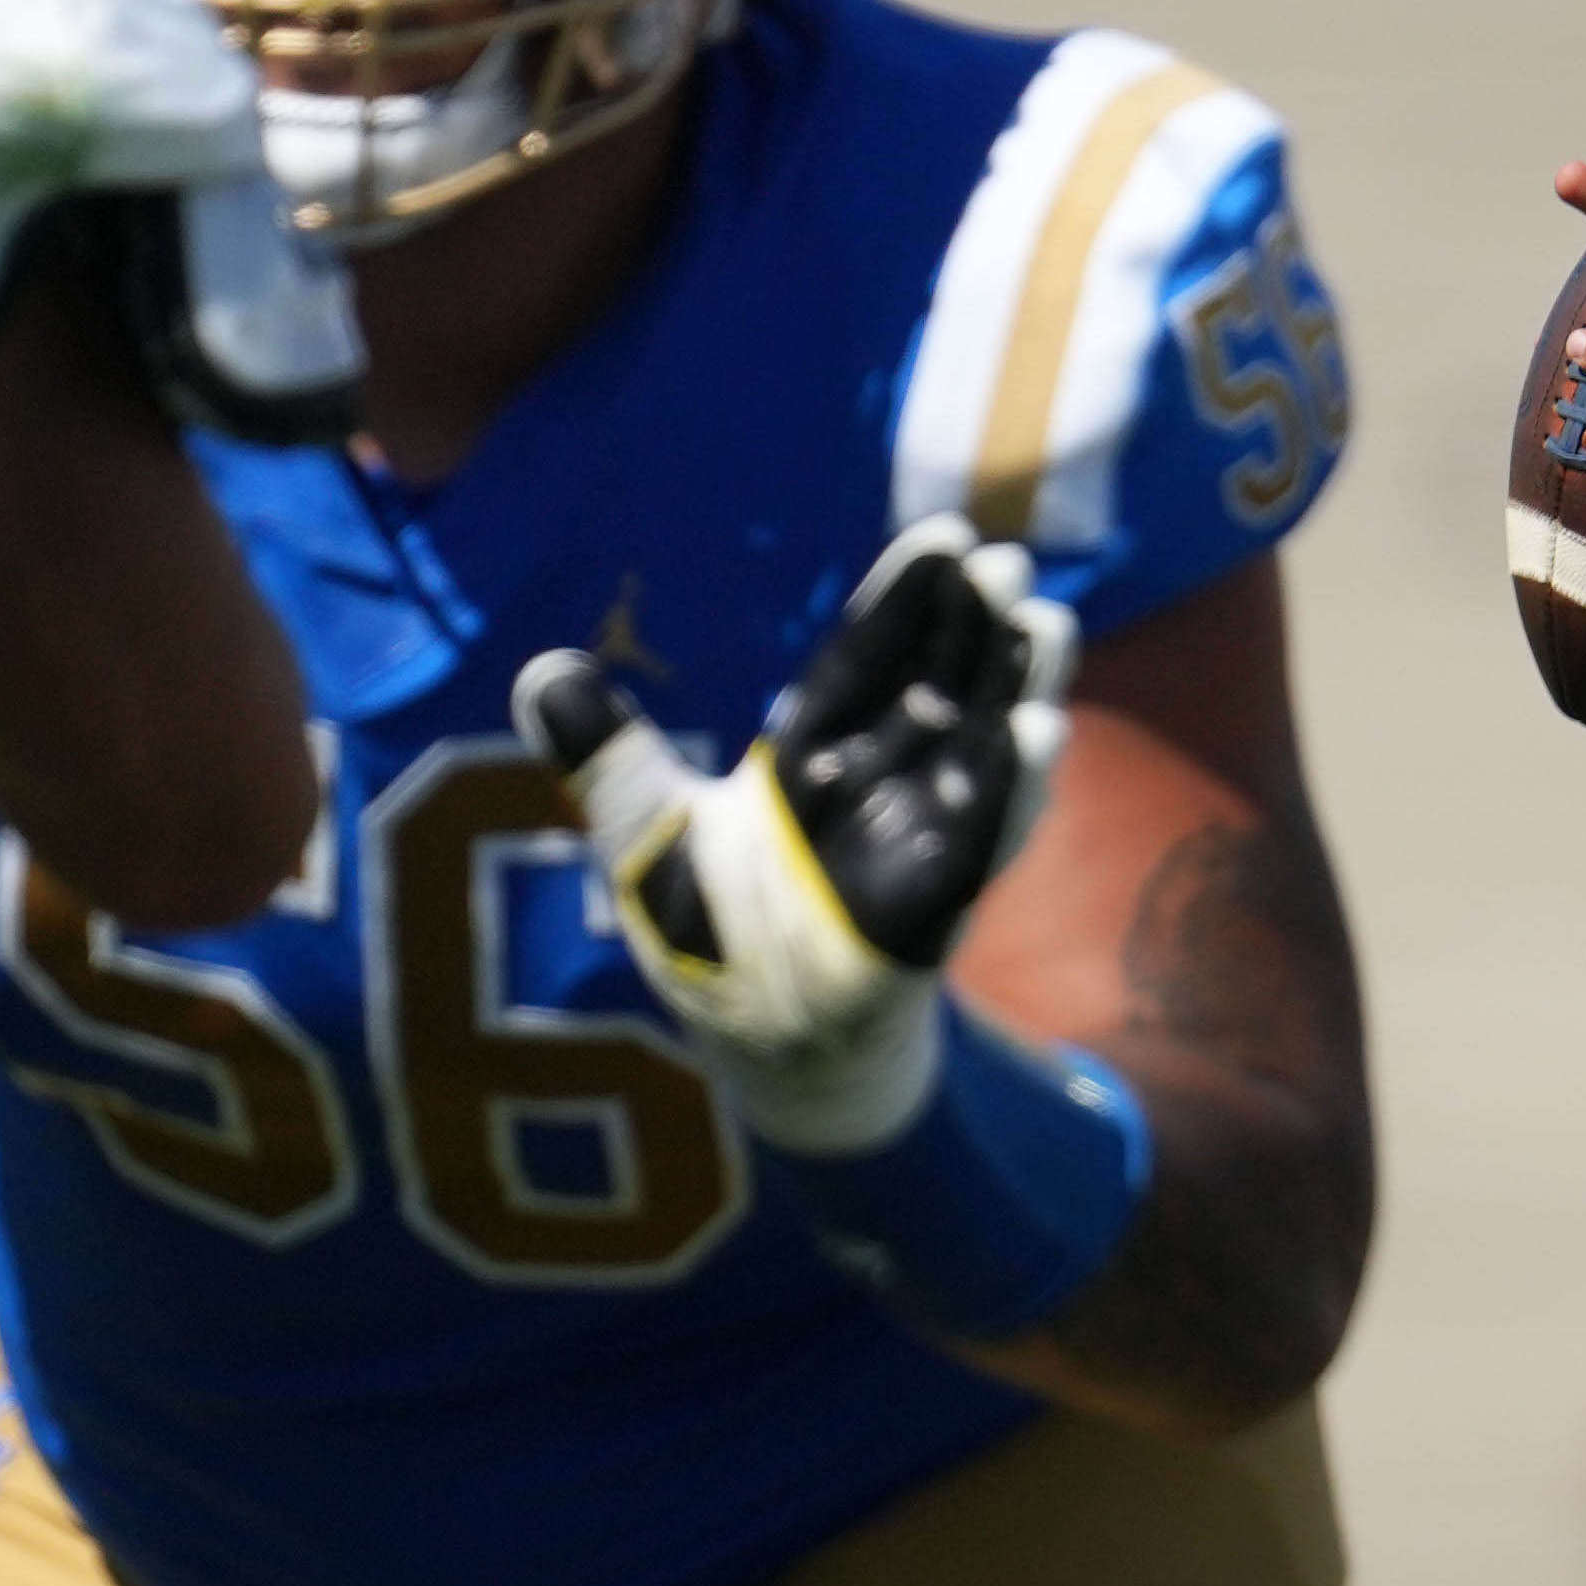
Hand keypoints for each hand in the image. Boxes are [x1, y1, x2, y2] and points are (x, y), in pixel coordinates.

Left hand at [514, 519, 1074, 1154]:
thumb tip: (541, 672)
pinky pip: (976, 845)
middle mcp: (874, 791)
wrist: (757, 1046)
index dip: (905, 603)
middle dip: (972, 629)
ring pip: (974, 754)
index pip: (862, 663)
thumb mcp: (647, 833)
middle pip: (934, 692)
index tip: (948, 539)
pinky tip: (1041, 733)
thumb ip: (609, 757)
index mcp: (811, 756)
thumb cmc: (711, 932)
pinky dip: (1008, 791)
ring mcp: (911, 849)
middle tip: (1009, 561)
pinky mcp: (929, 913)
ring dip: (1011, 691)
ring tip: (1044, 625)